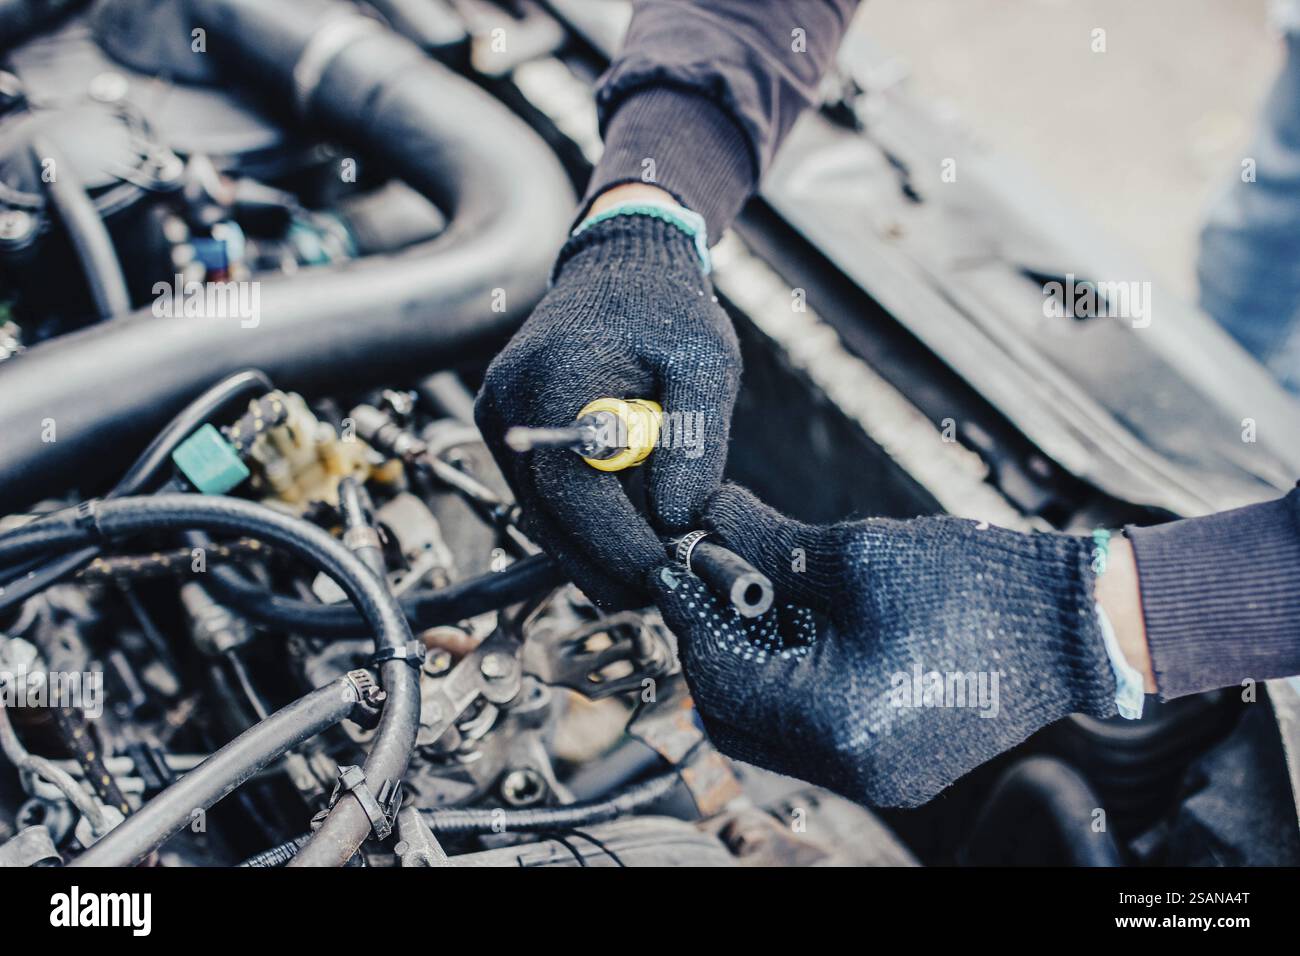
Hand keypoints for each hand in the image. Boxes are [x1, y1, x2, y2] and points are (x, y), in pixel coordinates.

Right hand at [476, 197, 740, 608]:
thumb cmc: (666, 309)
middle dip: (605, 563)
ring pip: (542, 514)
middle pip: (549, 515)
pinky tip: (626, 537)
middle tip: (659, 593)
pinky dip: (581, 522)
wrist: (621, 265)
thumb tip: (679, 520)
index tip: (664, 576)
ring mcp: (500, 420)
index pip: (575, 490)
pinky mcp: (509, 432)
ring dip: (593, 550)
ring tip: (650, 570)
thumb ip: (693, 441)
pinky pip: (542, 496)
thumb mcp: (704, 365)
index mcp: (554, 380)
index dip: (618, 544)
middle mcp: (510, 405)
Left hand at [650, 485, 1119, 806]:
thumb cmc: (976, 584)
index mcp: (835, 721)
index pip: (718, 676)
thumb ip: (765, 542)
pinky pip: (817, 735)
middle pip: (734, 715)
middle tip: (713, 583)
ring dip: (754, 666)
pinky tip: (805, 628)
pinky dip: (795, 685)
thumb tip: (706, 520)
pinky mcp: (897, 766)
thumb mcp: (856, 552)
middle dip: (715, 645)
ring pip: (771, 729)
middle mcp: (851, 768)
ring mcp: (878, 776)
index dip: (690, 616)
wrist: (1073, 623)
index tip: (676, 565)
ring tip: (762, 597)